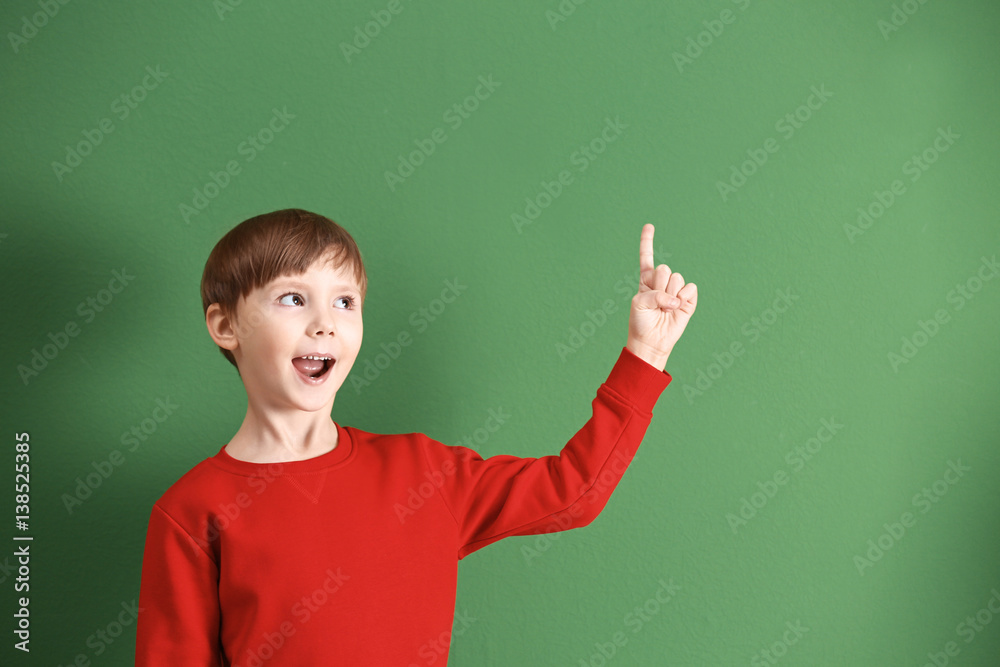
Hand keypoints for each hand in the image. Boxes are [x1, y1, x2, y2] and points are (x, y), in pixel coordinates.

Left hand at [626, 224, 697, 369]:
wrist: (651, 341)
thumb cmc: (641, 322)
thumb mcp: (639, 304)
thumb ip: (655, 294)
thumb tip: (677, 298)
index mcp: (645, 280)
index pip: (646, 257)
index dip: (647, 241)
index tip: (649, 225)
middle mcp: (661, 282)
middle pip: (664, 269)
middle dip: (659, 286)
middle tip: (656, 302)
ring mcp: (676, 290)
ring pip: (677, 278)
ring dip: (669, 295)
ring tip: (665, 308)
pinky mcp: (688, 299)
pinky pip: (690, 288)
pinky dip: (683, 299)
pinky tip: (676, 309)